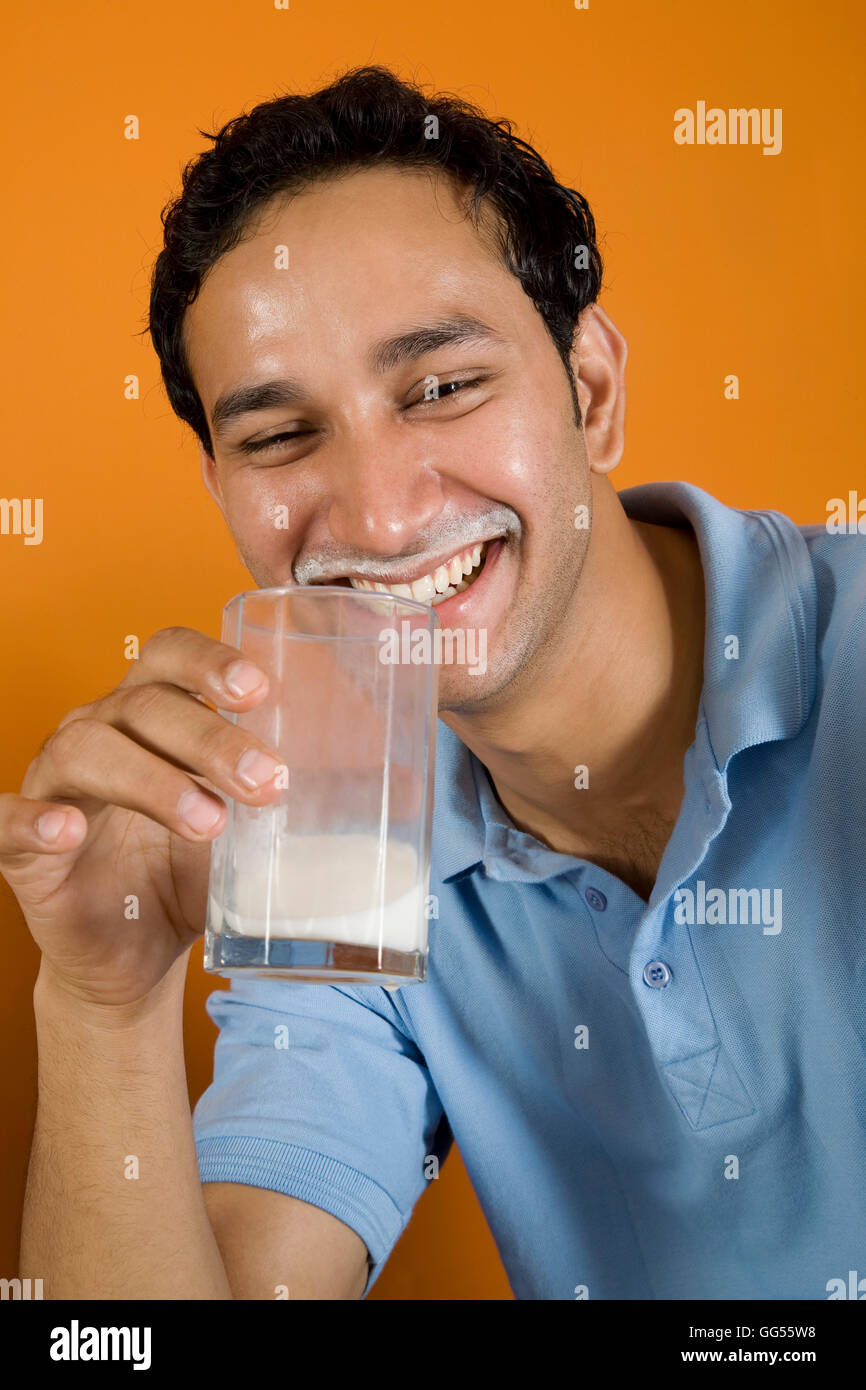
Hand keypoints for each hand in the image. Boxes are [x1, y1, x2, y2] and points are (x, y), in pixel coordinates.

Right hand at [0, 627, 283, 1007]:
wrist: (135, 956)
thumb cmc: (190, 873)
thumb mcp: (249, 830)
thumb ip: (305, 796)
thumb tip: (410, 778)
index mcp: (152, 714)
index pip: (169, 654)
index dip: (209, 661)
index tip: (260, 691)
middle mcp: (99, 732)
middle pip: (144, 704)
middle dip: (209, 738)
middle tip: (265, 782)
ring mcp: (56, 785)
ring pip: (89, 749)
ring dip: (153, 780)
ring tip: (208, 822)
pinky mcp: (21, 847)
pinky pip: (7, 818)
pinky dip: (33, 821)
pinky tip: (69, 832)